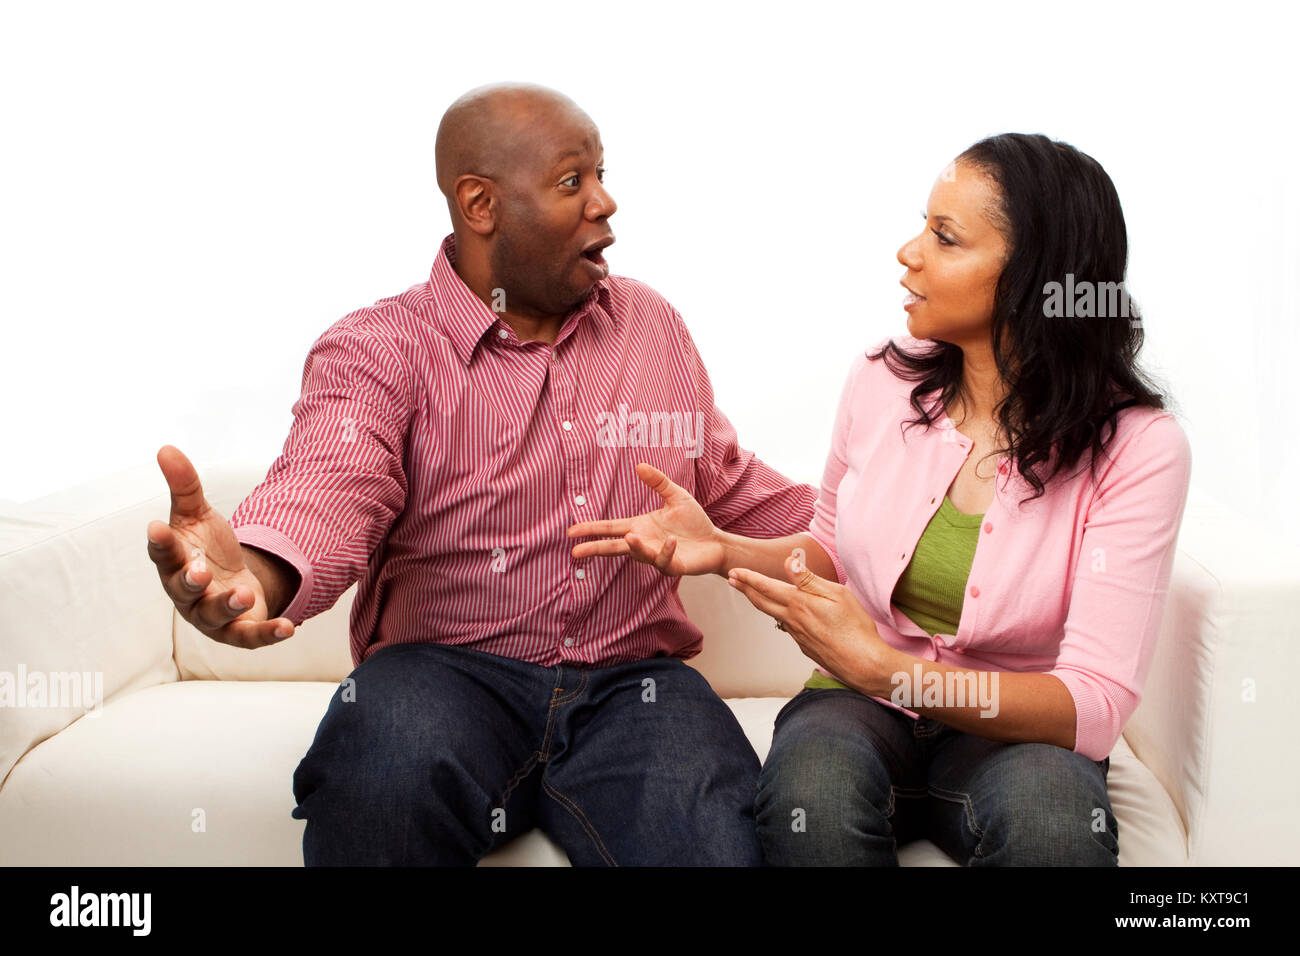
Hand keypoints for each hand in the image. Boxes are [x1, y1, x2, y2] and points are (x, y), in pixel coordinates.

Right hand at [146, 444, 295, 647]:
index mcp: (174, 564)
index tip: (156, 527)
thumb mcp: (197, 515)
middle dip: (190, 582)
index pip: (162, 554)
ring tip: (242, 594)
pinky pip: (251, 637)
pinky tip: (289, 627)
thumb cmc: (205, 549)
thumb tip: (166, 448)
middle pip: (184, 590)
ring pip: (214, 615)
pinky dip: (269, 634)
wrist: (232, 580)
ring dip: (227, 605)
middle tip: (199, 571)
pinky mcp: (239, 631)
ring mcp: (212, 616)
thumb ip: (184, 486)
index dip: (160, 542)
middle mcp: (187, 594)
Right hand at [566, 461, 724, 576]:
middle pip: (614, 547)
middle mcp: (643, 543)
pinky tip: (670, 540)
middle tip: (576, 551)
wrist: (715, 542)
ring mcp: (656, 556)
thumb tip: (639, 465)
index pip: (610, 528)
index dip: (591, 530)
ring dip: (635, 547)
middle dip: (595, 548)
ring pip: (638, 554)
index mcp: (640, 527)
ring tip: (631, 537)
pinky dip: (665, 551)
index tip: (571, 532)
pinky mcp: (671, 566)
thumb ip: (658, 482)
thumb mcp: (676, 496)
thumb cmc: (694, 521)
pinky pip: (663, 560)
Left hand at [727, 551, 900, 696]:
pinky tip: (780, 612)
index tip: (734, 571)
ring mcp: (797, 635)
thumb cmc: (855, 627)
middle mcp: (793, 619)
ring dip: (758, 601)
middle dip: (745, 588)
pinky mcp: (804, 645)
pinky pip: (786, 626)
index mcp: (799, 603)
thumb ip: (809, 579)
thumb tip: (788, 562)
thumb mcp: (837, 595)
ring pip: (772, 614)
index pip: (767, 587)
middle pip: (762, 602)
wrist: (861, 663)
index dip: (749, 578)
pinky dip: (777, 615)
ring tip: (750, 592)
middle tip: (732, 579)